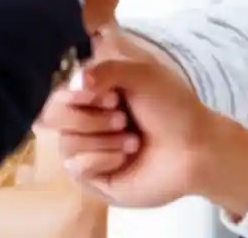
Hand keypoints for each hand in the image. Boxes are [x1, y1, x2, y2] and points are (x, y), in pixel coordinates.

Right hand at [40, 44, 247, 214]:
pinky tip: (126, 156)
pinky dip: (103, 158)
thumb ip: (105, 69)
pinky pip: (76, 167)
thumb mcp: (142, 74)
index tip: (106, 93)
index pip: (57, 91)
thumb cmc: (172, 107)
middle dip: (89, 117)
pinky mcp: (93, 178)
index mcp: (93, 93)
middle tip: (121, 116)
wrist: (195, 148)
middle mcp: (85, 120)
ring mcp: (87, 150)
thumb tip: (74, 81)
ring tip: (132, 139)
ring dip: (102, 139)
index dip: (74, 93)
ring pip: (66, 142)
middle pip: (52, 116)